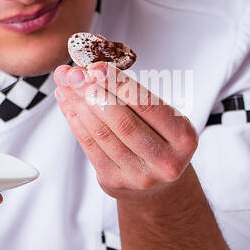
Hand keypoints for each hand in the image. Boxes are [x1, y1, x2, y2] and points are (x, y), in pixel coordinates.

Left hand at [52, 61, 197, 201]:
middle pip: (122, 122)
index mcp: (184, 139)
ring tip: (65, 83)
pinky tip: (67, 102)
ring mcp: (139, 177)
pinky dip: (75, 120)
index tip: (96, 66)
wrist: (159, 182)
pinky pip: (89, 146)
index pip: (147, 106)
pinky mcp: (114, 182)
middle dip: (93, 92)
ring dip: (79, 104)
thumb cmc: (160, 139)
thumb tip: (95, 69)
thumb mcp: (164, 118)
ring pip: (102, 134)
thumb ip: (137, 96)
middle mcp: (165, 161)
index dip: (119, 84)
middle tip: (73, 73)